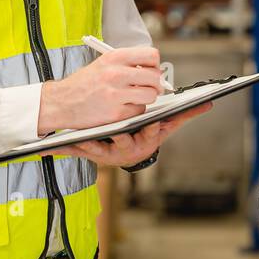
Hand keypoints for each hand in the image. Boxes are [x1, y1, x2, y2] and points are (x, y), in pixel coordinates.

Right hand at [37, 46, 164, 133]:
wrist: (60, 103)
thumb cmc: (82, 84)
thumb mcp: (102, 64)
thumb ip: (125, 64)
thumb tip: (152, 69)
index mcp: (114, 57)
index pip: (151, 55)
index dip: (155, 65)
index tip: (152, 71)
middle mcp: (116, 73)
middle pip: (154, 76)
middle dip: (155, 84)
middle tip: (150, 88)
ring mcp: (116, 94)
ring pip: (150, 95)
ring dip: (146, 99)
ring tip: (134, 98)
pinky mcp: (115, 114)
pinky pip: (139, 111)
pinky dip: (134, 111)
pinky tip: (122, 108)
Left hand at [63, 101, 213, 167]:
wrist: (120, 152)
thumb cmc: (142, 137)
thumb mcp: (162, 128)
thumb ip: (182, 116)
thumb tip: (208, 104)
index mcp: (143, 144)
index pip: (148, 137)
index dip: (149, 132)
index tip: (151, 124)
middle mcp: (125, 151)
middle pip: (121, 146)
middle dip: (116, 139)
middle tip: (109, 131)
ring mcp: (107, 154)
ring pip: (95, 151)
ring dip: (82, 147)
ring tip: (73, 139)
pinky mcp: (90, 152)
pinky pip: (77, 150)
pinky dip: (65, 148)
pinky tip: (50, 146)